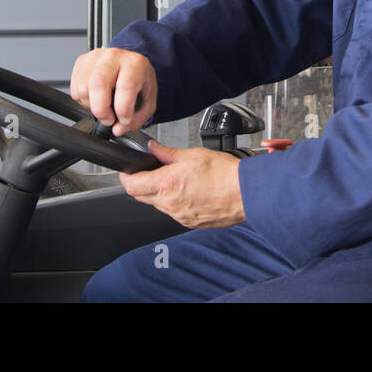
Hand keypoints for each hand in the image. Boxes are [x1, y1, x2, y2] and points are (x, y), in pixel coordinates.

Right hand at [69, 47, 157, 136]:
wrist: (128, 63)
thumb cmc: (138, 80)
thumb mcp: (148, 100)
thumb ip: (137, 118)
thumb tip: (118, 129)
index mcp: (135, 64)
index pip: (126, 85)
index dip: (123, 109)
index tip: (123, 120)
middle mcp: (114, 57)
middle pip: (98, 83)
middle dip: (102, 110)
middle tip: (109, 119)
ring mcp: (94, 58)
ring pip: (83, 89)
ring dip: (92, 106)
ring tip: (104, 105)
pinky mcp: (81, 62)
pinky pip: (75, 89)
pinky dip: (84, 100)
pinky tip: (96, 97)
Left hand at [119, 140, 244, 228]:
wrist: (246, 193)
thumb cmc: (225, 174)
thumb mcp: (193, 154)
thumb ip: (167, 153)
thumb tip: (153, 148)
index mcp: (167, 184)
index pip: (132, 186)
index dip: (126, 177)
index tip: (127, 171)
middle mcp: (170, 204)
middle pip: (141, 197)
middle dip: (141, 184)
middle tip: (151, 171)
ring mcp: (179, 216)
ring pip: (158, 205)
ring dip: (160, 193)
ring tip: (178, 180)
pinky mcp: (190, 222)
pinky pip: (174, 212)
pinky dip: (176, 202)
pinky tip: (190, 191)